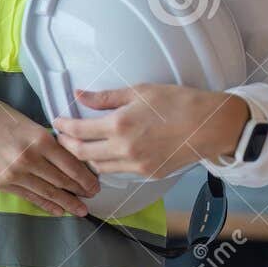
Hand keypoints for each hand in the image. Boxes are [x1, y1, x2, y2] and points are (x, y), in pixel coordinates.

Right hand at [0, 87, 99, 216]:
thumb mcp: (24, 120)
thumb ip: (44, 139)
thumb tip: (66, 156)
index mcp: (38, 138)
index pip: (71, 164)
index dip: (86, 177)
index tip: (96, 184)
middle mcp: (28, 159)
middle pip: (62, 181)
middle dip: (80, 191)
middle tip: (92, 197)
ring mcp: (13, 174)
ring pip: (48, 193)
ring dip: (67, 203)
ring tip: (80, 210)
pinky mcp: (1, 183)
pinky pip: (29, 196)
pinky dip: (46, 204)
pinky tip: (57, 209)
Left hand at [53, 85, 249, 178]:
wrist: (210, 125)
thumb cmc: (177, 102)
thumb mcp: (138, 91)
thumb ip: (105, 98)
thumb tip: (79, 94)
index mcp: (119, 126)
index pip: (79, 131)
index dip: (64, 127)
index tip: (57, 122)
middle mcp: (124, 150)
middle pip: (83, 155)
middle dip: (67, 146)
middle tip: (62, 137)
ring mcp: (137, 165)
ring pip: (99, 167)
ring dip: (86, 158)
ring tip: (80, 146)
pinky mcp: (149, 174)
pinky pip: (119, 172)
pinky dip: (107, 164)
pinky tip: (105, 154)